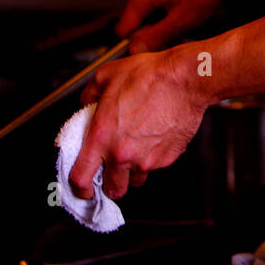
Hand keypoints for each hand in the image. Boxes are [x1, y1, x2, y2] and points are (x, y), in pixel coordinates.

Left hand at [69, 47, 205, 200]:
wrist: (184, 79)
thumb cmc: (149, 76)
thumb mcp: (106, 75)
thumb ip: (89, 94)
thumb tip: (87, 103)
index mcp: (102, 137)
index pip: (81, 178)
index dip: (79, 188)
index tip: (83, 188)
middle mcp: (122, 154)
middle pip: (112, 189)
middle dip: (111, 182)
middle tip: (113, 170)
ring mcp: (146, 160)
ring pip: (136, 179)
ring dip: (133, 169)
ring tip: (138, 146)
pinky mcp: (167, 158)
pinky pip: (156, 165)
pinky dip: (153, 156)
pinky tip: (155, 135)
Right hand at [116, 0, 242, 52]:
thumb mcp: (181, 21)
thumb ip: (154, 39)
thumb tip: (133, 51)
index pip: (123, 31)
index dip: (139, 42)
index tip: (159, 44)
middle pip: (135, 22)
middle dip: (154, 31)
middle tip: (178, 31)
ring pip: (146, 13)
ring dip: (162, 22)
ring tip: (185, 17)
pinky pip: (154, 2)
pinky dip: (167, 10)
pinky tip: (185, 8)